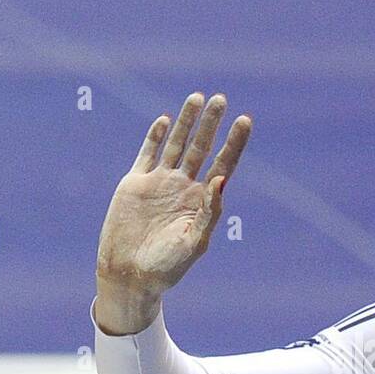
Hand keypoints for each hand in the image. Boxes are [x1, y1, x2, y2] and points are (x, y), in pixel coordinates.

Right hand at [95, 92, 250, 332]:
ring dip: (187, 122)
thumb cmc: (166, 267)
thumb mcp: (193, 242)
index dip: (234, 143)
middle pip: (202, 148)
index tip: (245, 120)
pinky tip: (166, 120)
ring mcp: (159, 183)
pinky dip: (156, 136)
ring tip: (198, 97)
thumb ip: (209, 211)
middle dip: (211, 124)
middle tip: (221, 99)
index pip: (223, 164)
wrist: (129, 275)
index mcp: (201, 202)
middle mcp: (183, 188)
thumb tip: (221, 178)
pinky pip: (148, 153)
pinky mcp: (135, 183)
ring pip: (177, 144)